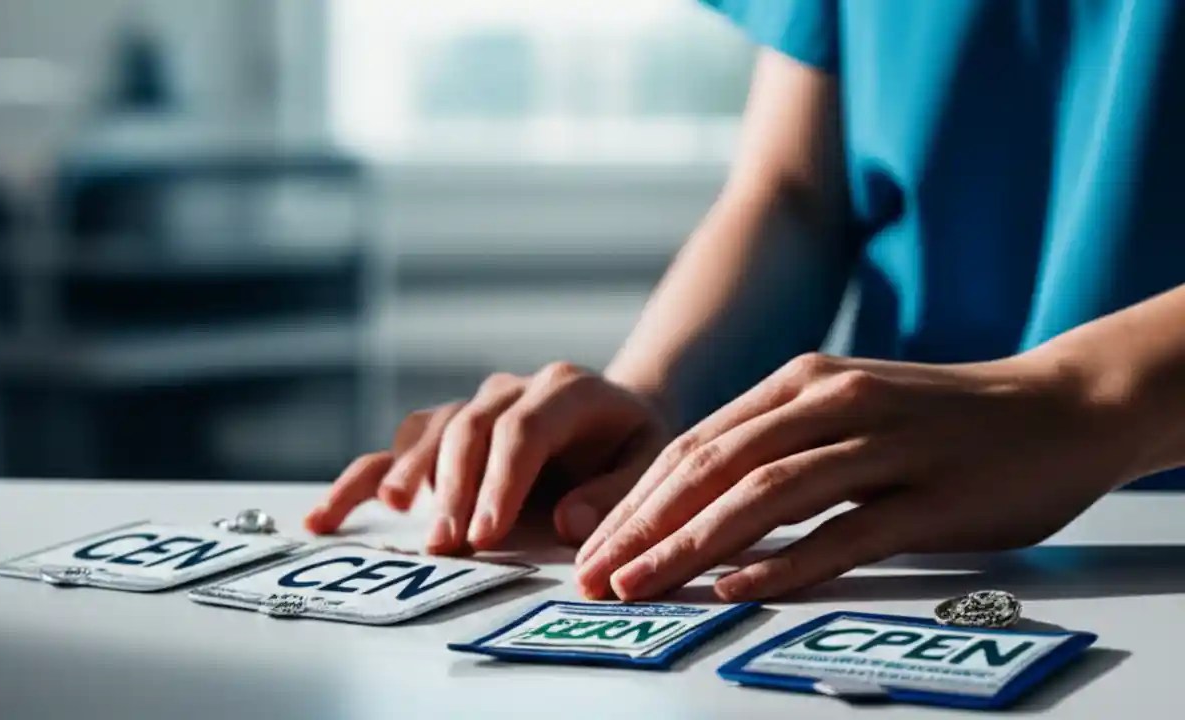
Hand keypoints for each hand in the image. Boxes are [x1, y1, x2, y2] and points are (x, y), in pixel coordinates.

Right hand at [305, 362, 670, 554]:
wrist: (615, 417)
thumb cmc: (632, 448)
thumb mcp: (650, 464)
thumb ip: (615, 493)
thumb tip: (567, 523)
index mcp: (567, 389)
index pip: (523, 430)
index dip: (500, 481)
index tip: (486, 534)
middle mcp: (514, 389)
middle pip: (470, 429)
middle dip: (454, 488)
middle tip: (447, 545)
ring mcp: (475, 405)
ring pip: (431, 430)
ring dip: (410, 475)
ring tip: (394, 511)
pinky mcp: (447, 429)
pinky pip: (398, 447)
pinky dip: (362, 479)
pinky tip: (326, 516)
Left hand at [574, 351, 1135, 601]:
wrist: (1058, 406)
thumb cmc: (938, 420)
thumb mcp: (842, 410)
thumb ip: (772, 445)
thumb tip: (690, 504)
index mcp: (798, 383)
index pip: (693, 447)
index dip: (632, 501)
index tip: (587, 551)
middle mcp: (829, 402)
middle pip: (713, 468)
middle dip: (641, 527)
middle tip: (592, 578)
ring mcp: (881, 445)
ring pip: (766, 495)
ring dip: (692, 544)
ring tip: (640, 587)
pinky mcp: (930, 494)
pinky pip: (845, 531)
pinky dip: (784, 562)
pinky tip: (737, 589)